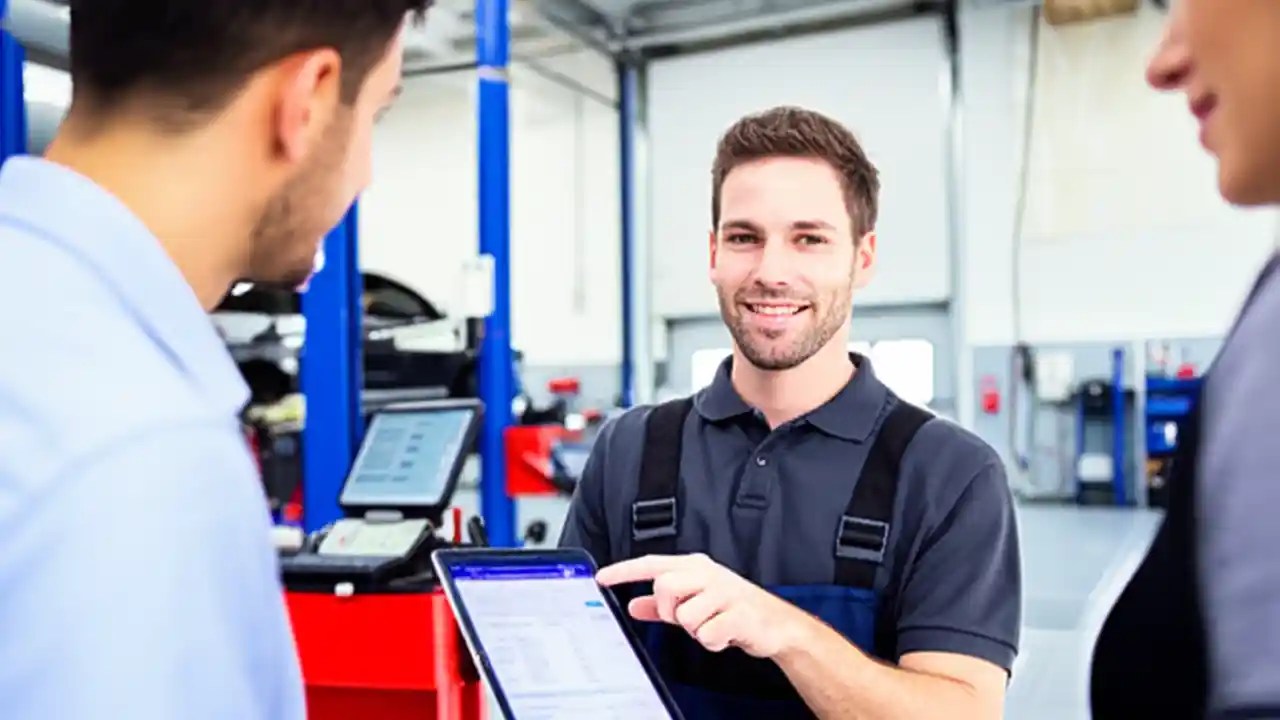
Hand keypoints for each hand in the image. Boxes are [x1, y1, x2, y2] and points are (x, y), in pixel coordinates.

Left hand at [595, 553, 811, 658]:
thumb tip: (634, 605)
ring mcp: (725, 592)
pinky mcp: (739, 614)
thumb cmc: (731, 608)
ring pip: (685, 615)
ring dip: (694, 629)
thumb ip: (662, 604)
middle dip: (669, 609)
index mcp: (695, 566)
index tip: (601, 577)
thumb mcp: (694, 602)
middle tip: (685, 617)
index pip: (652, 564)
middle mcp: (708, 574)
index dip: (624, 570)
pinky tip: (723, 636)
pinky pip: (707, 634)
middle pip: (665, 586)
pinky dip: (711, 642)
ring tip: (711, 625)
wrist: (775, 623)